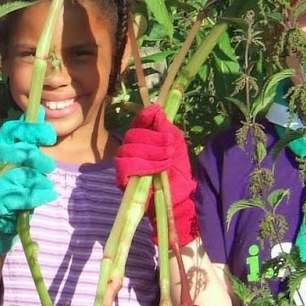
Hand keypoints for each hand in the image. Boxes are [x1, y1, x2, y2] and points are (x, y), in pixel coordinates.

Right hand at [0, 115, 56, 256]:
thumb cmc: (17, 182)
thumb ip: (31, 136)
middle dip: (36, 158)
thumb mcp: (25, 157)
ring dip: (38, 180)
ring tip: (48, 185)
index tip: (50, 136)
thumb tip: (40, 110)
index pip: (11, 130)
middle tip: (51, 165)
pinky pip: (20, 197)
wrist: (2, 217)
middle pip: (15, 152)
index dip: (30, 130)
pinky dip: (38, 196)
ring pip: (18, 175)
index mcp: (1, 147)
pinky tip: (49, 195)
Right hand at [114, 104, 199, 245]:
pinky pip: (127, 167)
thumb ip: (165, 127)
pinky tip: (159, 168)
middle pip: (131, 136)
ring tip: (167, 158)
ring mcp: (125, 167)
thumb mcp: (176, 144)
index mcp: (142, 141)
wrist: (181, 196)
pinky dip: (145, 165)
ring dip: (151, 152)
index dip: (142, 117)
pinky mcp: (123, 182)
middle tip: (169, 146)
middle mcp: (130, 152)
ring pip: (128, 150)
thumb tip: (157, 110)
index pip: (135, 125)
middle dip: (152, 139)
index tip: (154, 112)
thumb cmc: (178, 169)